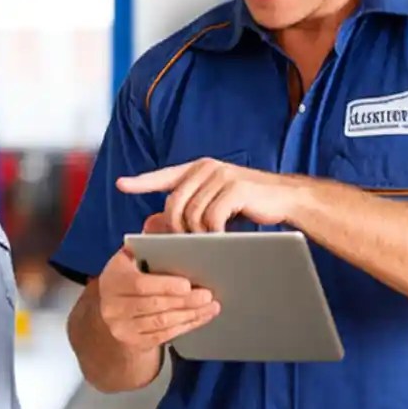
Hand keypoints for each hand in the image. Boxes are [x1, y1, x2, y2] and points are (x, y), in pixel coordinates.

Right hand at [95, 214, 220, 349]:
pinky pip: (164, 336)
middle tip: (208, 295)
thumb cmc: (130, 273)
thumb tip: (164, 218)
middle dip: (185, 301)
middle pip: (154, 306)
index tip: (187, 284)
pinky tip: (201, 317)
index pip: (139, 285)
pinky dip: (186, 326)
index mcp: (113, 279)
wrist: (111, 308)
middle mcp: (113, 306)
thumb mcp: (133, 254)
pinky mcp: (135, 342)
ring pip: (162, 323)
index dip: (164, 286)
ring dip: (190, 315)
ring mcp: (123, 327)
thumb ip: (149, 237)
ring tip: (211, 306)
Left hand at [116, 158, 302, 232]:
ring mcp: (221, 175)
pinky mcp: (235, 188)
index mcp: (199, 168)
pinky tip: (223, 236)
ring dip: (199, 233)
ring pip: (192, 214)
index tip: (122, 185)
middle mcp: (207, 167)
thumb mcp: (217, 199)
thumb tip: (161, 223)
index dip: (142, 182)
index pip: (164, 175)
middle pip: (174, 204)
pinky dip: (214, 232)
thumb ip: (194, 204)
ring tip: (213, 238)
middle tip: (192, 241)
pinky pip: (212, 218)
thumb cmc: (249, 203)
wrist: (285, 198)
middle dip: (178, 228)